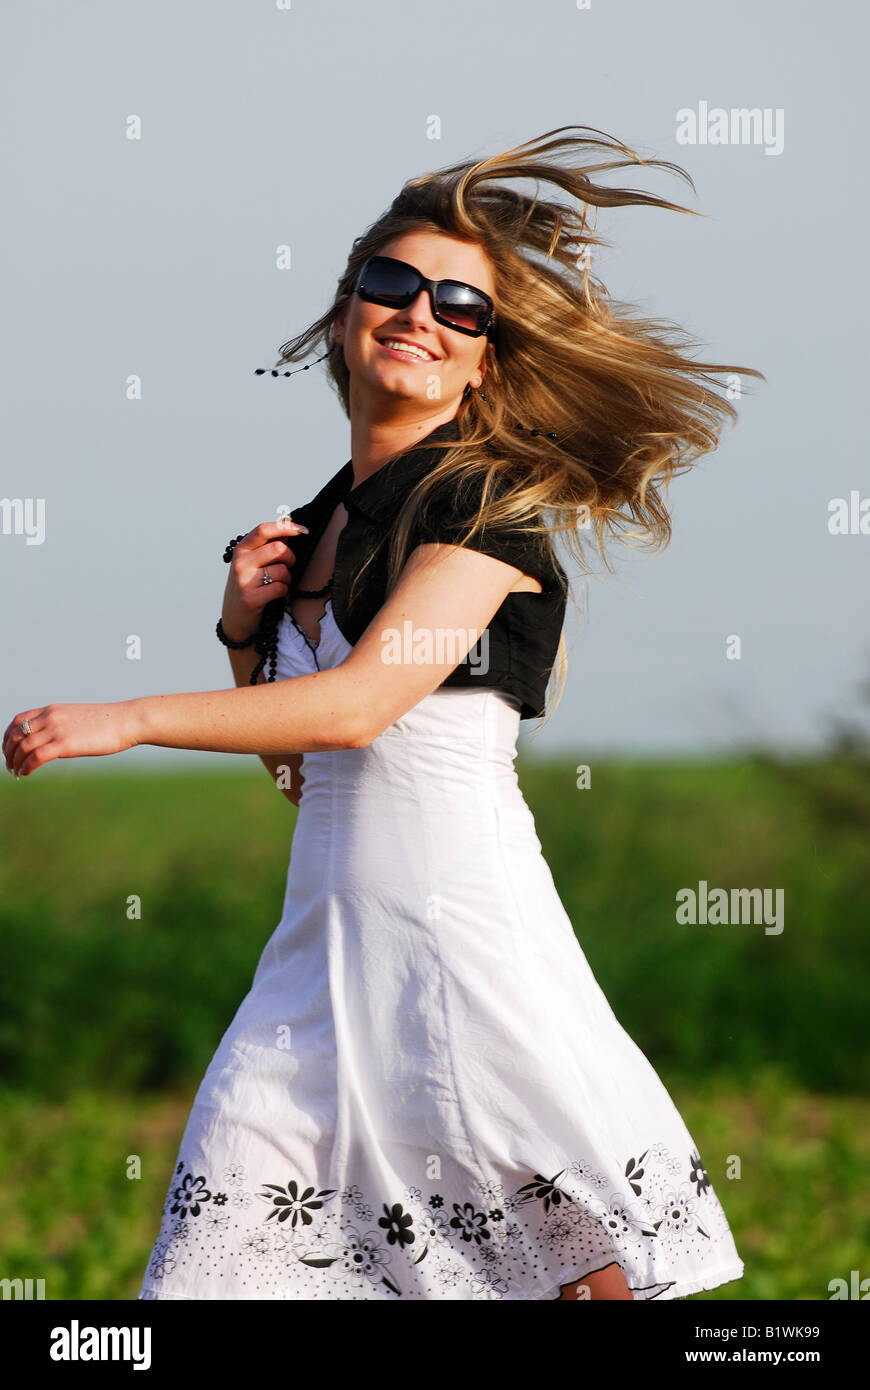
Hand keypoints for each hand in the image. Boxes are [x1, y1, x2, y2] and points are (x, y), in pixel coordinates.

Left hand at [2, 701, 139, 778]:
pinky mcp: (65, 744)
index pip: (18, 720)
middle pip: (16, 734)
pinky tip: (26, 774)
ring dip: (15, 762)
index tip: (8, 749)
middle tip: (10, 765)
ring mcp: (57, 730)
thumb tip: (58, 739)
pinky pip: (36, 756)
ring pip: (23, 747)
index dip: (8, 736)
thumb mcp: (79, 719)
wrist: (126, 721)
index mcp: (53, 710)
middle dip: (8, 752)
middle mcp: (50, 717)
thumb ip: (63, 725)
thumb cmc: (108, 723)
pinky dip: (26, 767)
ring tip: (17, 773)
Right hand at [222, 519, 308, 642]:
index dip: (285, 527)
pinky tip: (276, 594)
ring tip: (280, 583)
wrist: (234, 618)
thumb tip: (289, 528)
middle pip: (278, 548)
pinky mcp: (250, 598)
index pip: (263, 530)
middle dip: (290, 557)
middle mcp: (240, 562)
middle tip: (289, 565)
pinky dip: (283, 591)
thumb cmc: (248, 587)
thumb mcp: (252, 563)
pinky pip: (280, 588)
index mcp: (241, 550)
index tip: (301, 530)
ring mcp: (244, 581)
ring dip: (287, 578)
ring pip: (282, 570)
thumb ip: (268, 546)